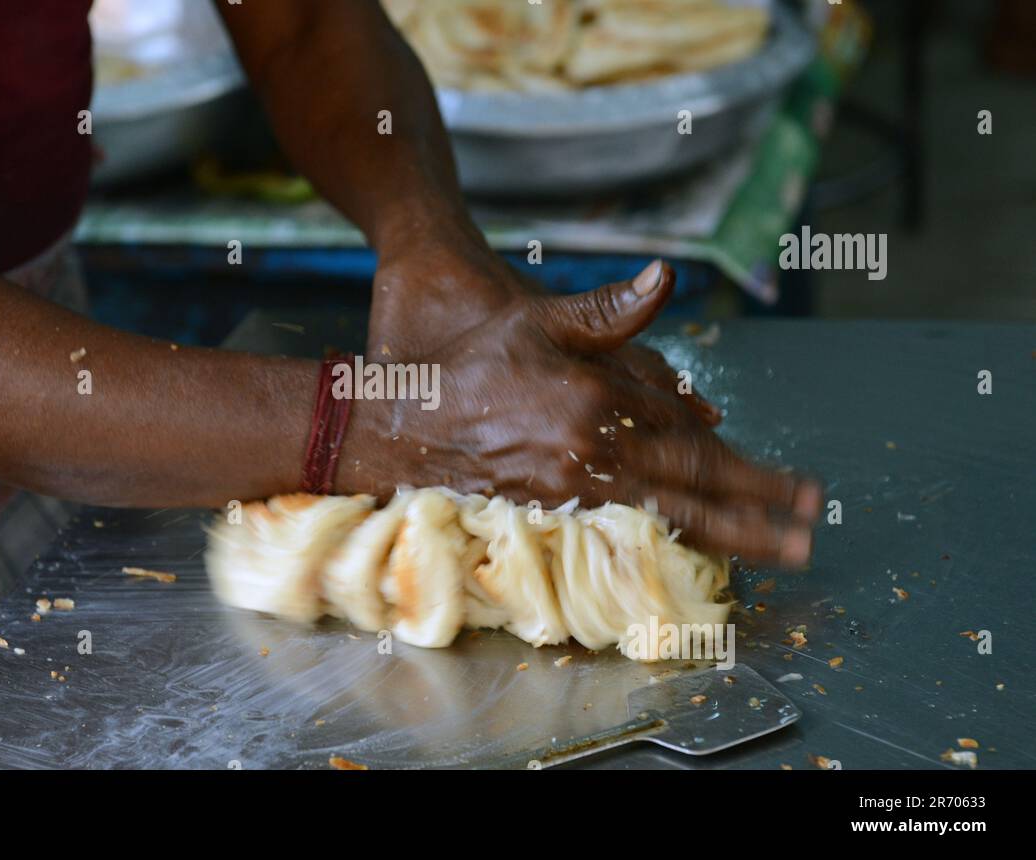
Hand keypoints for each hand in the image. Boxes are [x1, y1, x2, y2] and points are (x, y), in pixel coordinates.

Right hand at [350, 262, 820, 567]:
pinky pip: (624, 531)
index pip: (691, 438)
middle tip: (812, 532)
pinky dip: (668, 541)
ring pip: (667, 518)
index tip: (796, 485)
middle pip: (693, 488)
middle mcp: (592, 454)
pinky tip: (696, 552)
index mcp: (596, 403)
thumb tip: (665, 279)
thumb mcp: (536, 321)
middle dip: (760, 512)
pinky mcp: (550, 515)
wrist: (398, 424)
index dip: (748, 464)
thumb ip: (608, 311)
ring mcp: (572, 492)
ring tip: (775, 552)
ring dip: (728, 537)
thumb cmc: (467, 366)